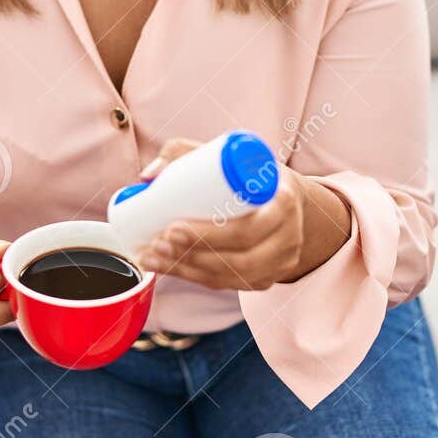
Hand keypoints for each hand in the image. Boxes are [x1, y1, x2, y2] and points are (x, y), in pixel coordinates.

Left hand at [134, 137, 311, 289]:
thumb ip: (184, 153)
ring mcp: (279, 261)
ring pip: (231, 276)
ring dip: (188, 270)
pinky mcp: (265, 278)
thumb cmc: (250, 174)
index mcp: (284, 200)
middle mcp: (289, 235)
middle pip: (240, 258)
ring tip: (154, 257)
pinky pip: (228, 284)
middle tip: (159, 242)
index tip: (173, 226)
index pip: (250, 226)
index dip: (210, 234)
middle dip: (193, 254)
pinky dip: (194, 278)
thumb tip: (148, 174)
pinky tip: (168, 268)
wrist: (284, 199)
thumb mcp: (229, 156)